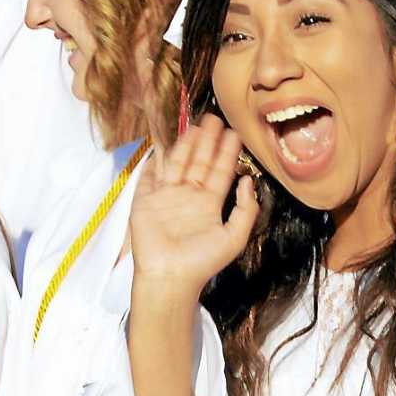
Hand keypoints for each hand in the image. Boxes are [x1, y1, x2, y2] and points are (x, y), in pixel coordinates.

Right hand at [128, 114, 258, 302]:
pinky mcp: (146, 201)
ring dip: (186, 144)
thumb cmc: (202, 261)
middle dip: (207, 141)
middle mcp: (189, 197)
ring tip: (195, 125)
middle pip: (200, 162)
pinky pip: (150, 176)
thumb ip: (246, 210)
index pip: (220, 172)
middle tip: (215, 118)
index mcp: (209, 205)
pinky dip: (154, 160)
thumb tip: (249, 182)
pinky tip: (159, 143)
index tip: (234, 132)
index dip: (227, 152)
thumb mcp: (234, 237)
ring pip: (177, 163)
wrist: (170, 276)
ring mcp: (167, 197)